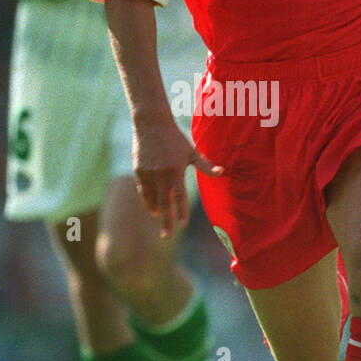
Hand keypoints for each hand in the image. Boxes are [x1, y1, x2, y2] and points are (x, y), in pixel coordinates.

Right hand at [132, 114, 223, 237]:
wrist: (151, 124)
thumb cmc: (175, 138)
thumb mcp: (191, 151)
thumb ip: (205, 165)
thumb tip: (223, 172)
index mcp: (175, 169)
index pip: (179, 196)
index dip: (181, 211)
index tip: (183, 224)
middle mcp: (161, 173)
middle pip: (164, 203)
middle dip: (166, 221)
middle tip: (166, 236)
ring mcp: (148, 173)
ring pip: (152, 198)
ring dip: (157, 211)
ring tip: (161, 219)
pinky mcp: (138, 170)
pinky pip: (143, 190)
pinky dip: (148, 201)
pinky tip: (153, 208)